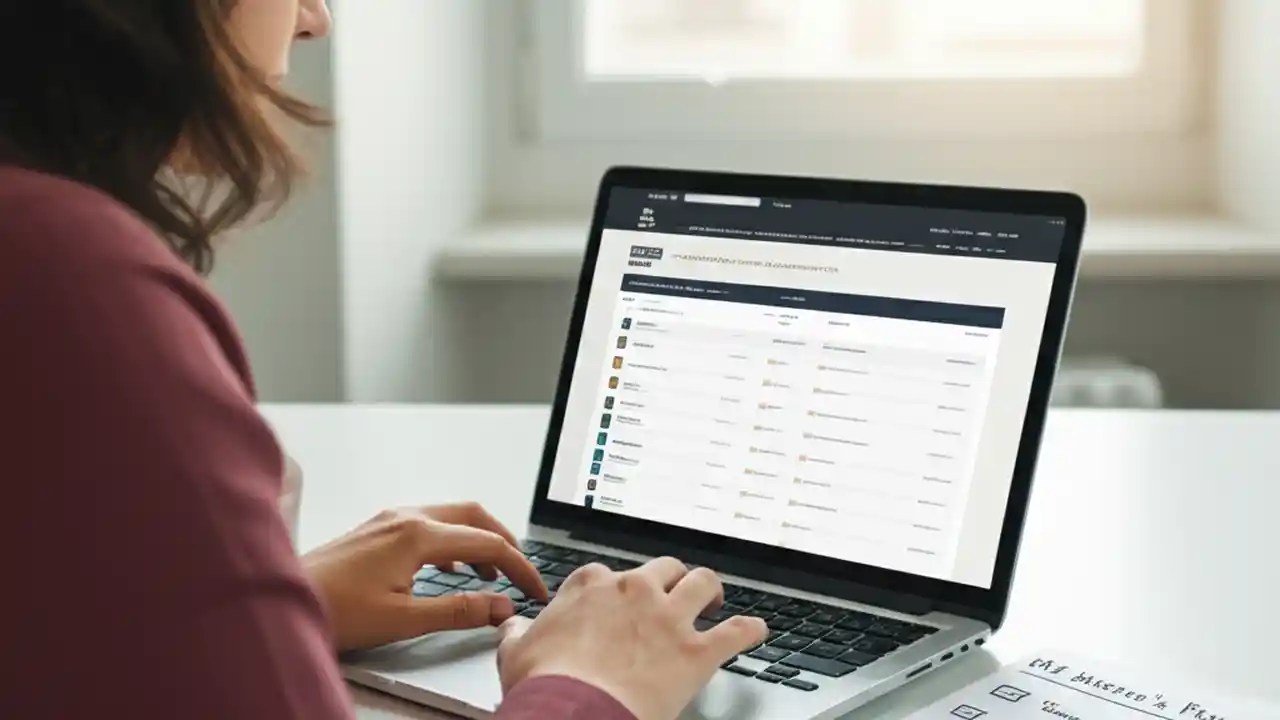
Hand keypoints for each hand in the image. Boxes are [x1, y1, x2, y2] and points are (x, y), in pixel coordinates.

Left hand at [302, 503, 547, 651]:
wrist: (281, 599)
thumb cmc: (333, 610)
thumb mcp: (403, 619)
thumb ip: (458, 610)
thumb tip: (500, 607)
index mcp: (418, 535)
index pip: (487, 544)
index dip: (519, 568)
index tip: (535, 590)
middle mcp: (406, 516)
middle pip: (475, 516)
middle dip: (505, 543)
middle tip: (522, 573)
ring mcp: (390, 519)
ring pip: (452, 517)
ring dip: (479, 541)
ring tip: (492, 576)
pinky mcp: (378, 528)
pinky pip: (430, 523)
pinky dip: (453, 542)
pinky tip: (451, 569)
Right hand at [496, 557, 766, 719]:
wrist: (573, 713)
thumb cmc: (544, 685)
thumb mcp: (516, 653)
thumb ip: (518, 634)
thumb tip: (511, 628)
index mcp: (592, 586)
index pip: (607, 574)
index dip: (613, 589)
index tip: (614, 600)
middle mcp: (635, 590)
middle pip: (662, 568)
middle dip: (669, 578)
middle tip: (671, 592)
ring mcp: (669, 618)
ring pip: (703, 584)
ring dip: (711, 589)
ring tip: (715, 598)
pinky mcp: (696, 651)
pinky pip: (736, 632)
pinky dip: (750, 630)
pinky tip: (758, 631)